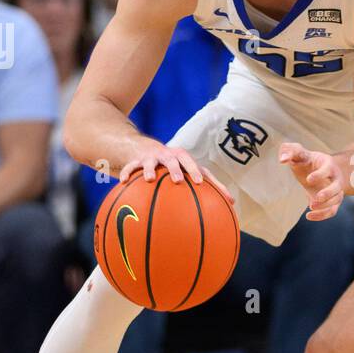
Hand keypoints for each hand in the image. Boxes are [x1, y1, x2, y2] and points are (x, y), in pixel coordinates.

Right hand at [117, 140, 234, 203]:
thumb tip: (233, 203)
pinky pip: (130, 167)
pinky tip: (120, 182)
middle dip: (176, 169)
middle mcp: (168, 156)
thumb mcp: (191, 172)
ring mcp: (151, 158)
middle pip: (173, 160)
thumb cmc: (176, 166)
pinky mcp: (136, 161)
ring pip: (150, 163)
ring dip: (150, 169)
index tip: (200, 183)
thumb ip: (211, 186)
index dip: (196, 171)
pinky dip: (126, 173)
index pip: (192, 163)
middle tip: (178, 180)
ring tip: (149, 179)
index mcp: (183, 159)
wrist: (146, 149)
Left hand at [279, 142, 343, 220]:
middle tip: (315, 198)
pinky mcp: (332, 201)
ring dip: (325, 206)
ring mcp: (336, 190)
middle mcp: (335, 178)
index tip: (308, 180)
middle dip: (328, 193)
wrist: (318, 168)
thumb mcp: (298, 152)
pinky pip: (332, 211)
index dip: (319, 175)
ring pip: (336, 200)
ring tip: (310, 207)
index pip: (327, 170)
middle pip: (337, 187)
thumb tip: (282, 160)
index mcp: (328, 164)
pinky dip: (322, 215)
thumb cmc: (306, 160)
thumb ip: (289, 151)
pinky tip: (309, 216)